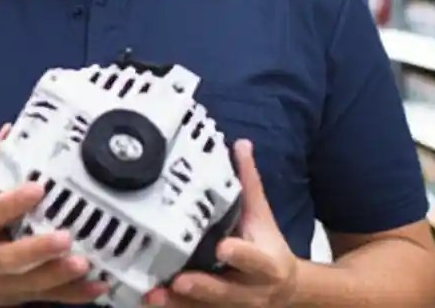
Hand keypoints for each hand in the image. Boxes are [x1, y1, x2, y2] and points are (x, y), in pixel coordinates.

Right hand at [0, 124, 108, 306]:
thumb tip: (9, 131)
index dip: (10, 204)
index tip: (37, 189)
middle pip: (9, 259)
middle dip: (37, 250)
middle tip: (65, 238)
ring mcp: (1, 284)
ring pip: (31, 283)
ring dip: (59, 275)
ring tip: (84, 263)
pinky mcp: (19, 297)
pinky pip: (49, 299)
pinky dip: (74, 295)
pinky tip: (98, 286)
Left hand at [143, 140, 298, 306]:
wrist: (284, 289)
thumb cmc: (266, 245)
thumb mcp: (261, 215)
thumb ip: (249, 183)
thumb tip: (241, 143)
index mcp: (266, 264)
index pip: (255, 260)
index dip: (241, 256)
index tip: (222, 248)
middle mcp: (250, 290)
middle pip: (227, 292)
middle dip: (203, 287)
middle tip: (179, 280)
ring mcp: (232, 306)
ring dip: (179, 304)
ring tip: (153, 295)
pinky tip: (150, 300)